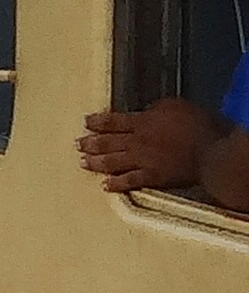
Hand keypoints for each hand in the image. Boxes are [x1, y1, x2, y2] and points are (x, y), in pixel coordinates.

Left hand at [82, 99, 211, 191]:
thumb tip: (145, 113)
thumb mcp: (174, 107)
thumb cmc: (199, 126)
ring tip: (83, 163)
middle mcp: (138, 142)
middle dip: (90, 143)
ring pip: (112, 162)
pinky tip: (105, 186)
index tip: (86, 122)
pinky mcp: (153, 178)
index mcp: (142, 122)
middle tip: (78, 144)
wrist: (213, 153)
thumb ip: (154, 110)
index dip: (96, 121)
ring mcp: (144, 161)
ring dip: (96, 162)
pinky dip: (115, 184)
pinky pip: (129, 182)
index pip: (112, 121)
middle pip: (107, 142)